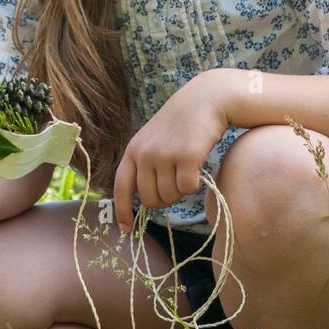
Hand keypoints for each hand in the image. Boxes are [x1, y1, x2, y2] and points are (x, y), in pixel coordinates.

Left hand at [112, 71, 228, 233]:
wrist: (206, 99)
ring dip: (181, 190)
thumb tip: (143, 200)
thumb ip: (145, 164)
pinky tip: (198, 167)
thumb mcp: (154, 139)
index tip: (126, 229)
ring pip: (170, 196)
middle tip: (176, 182)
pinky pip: (188, 189)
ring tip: (187, 168)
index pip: (121, 187)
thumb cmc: (182, 124)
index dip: (123, 211)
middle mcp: (145, 153)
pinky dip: (195, 184)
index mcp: (133, 150)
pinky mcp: (186, 157)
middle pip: (150, 199)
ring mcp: (164, 155)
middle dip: (164, 199)